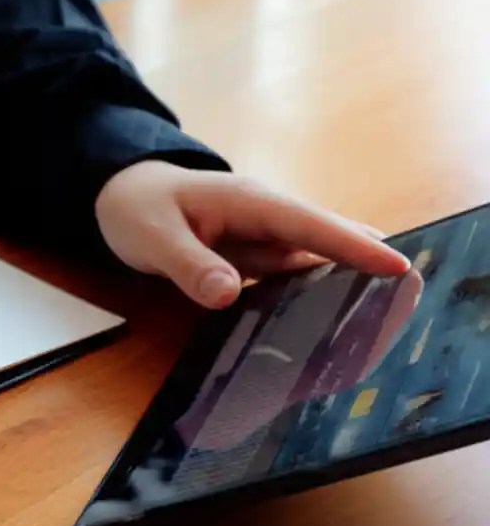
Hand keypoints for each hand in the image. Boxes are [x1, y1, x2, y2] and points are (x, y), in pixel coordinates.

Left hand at [95, 160, 410, 307]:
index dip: (353, 246)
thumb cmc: (136, 208)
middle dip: (366, 266)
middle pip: (326, 243)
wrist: (120, 194)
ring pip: (313, 265)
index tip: (397, 266)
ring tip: (375, 326)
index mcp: (250, 202)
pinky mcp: (254, 259)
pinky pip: (289, 281)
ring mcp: (262, 240)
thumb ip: (189, 265)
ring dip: (342, 288)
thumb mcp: (153, 237)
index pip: (310, 225)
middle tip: (405, 302)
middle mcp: (267, 219)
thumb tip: (228, 293)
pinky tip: (324, 331)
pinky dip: (309, 300)